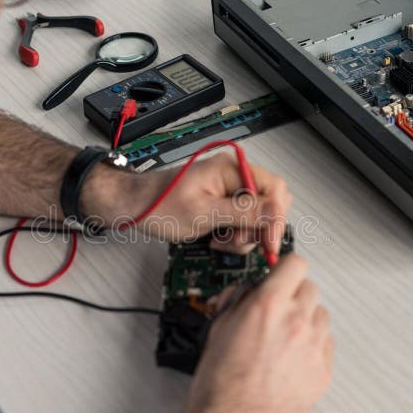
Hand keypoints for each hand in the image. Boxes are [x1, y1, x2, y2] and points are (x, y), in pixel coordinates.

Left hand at [123, 152, 292, 255]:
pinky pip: (244, 221)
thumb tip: (275, 211)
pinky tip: (216, 238)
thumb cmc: (159, 204)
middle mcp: (234, 175)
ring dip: (244, 235)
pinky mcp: (225, 202)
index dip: (276, 218)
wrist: (136, 206)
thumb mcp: (202, 213)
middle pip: (270, 203)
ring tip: (220, 240)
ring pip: (259, 216)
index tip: (269, 243)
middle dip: (258, 228)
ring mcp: (230, 189)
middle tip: (236, 240)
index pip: (274, 190)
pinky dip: (234, 235)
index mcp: (231, 169)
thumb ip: (241, 212)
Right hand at [155, 255, 333, 412]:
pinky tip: (291, 359)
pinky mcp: (322, 371)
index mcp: (268, 306)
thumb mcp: (219, 328)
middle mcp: (295, 322)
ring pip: (321, 315)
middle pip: (310, 288)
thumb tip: (250, 289)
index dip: (286, 268)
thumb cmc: (220, 383)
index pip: (295, 264)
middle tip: (278, 310)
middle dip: (293, 295)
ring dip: (305, 320)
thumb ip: (239, 300)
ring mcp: (313, 347)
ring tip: (284, 339)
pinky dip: (312, 346)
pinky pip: (326, 344)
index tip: (281, 274)